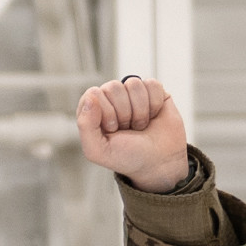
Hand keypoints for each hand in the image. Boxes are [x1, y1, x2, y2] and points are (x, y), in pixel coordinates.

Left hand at [77, 76, 190, 191]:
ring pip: (133, 83)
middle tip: (128, 128)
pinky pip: (152, 84)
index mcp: (92, 110)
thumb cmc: (126, 157)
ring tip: (140, 124)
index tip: (113, 129)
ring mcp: (131, 94)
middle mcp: (110, 98)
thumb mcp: (97, 150)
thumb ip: (85, 124)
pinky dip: (155, 103)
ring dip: (140, 110)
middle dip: (124, 113)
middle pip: (113, 87)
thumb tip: (90, 96)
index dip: (107, 113)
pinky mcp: (153, 91)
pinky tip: (153, 116)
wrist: (160, 162)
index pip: (94, 93)